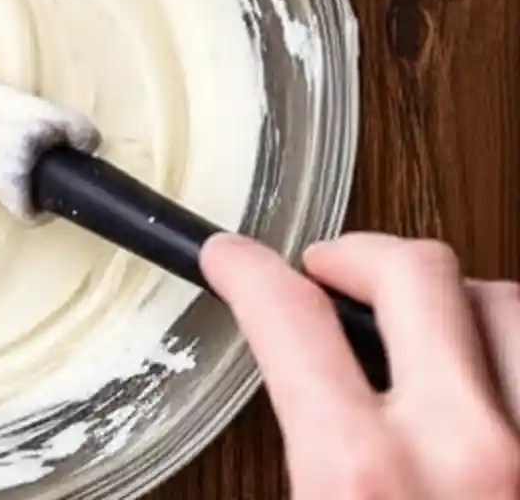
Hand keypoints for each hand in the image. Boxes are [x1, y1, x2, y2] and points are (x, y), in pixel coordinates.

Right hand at [202, 233, 519, 498]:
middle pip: (417, 274)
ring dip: (458, 298)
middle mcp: (463, 454)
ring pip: (506, 309)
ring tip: (424, 318)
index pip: (291, 319)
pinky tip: (482, 375)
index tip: (235, 260)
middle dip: (362, 252)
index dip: (250, 271)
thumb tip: (297, 418)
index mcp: (358, 477)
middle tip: (333, 266)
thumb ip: (304, 469)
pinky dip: (506, 353)